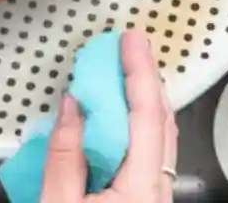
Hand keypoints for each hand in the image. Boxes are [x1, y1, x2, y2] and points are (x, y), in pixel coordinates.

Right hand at [41, 30, 178, 202]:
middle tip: (130, 46)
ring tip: (128, 71)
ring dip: (147, 100)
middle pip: (163, 122)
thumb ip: (64, 156)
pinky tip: (125, 114)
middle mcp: (159, 190)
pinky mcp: (150, 201)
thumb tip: (71, 104)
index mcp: (140, 189)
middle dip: (147, 78)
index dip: (140, 72)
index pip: (147, 117)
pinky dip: (142, 124)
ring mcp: (159, 197)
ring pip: (162, 137)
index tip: (131, 40)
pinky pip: (154, 153)